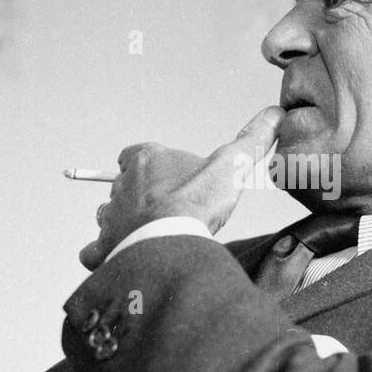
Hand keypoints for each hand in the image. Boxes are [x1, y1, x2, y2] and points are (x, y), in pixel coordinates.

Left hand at [78, 106, 283, 270]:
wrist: (168, 244)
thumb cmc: (196, 204)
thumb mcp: (231, 166)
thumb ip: (252, 141)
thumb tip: (276, 114)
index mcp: (146, 160)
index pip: (137, 154)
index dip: (150, 164)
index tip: (166, 175)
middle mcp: (122, 185)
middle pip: (125, 186)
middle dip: (140, 197)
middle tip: (167, 212)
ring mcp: (110, 217)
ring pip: (110, 216)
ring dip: (124, 223)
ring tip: (148, 236)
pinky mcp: (104, 247)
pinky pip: (96, 250)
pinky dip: (104, 253)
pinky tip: (120, 258)